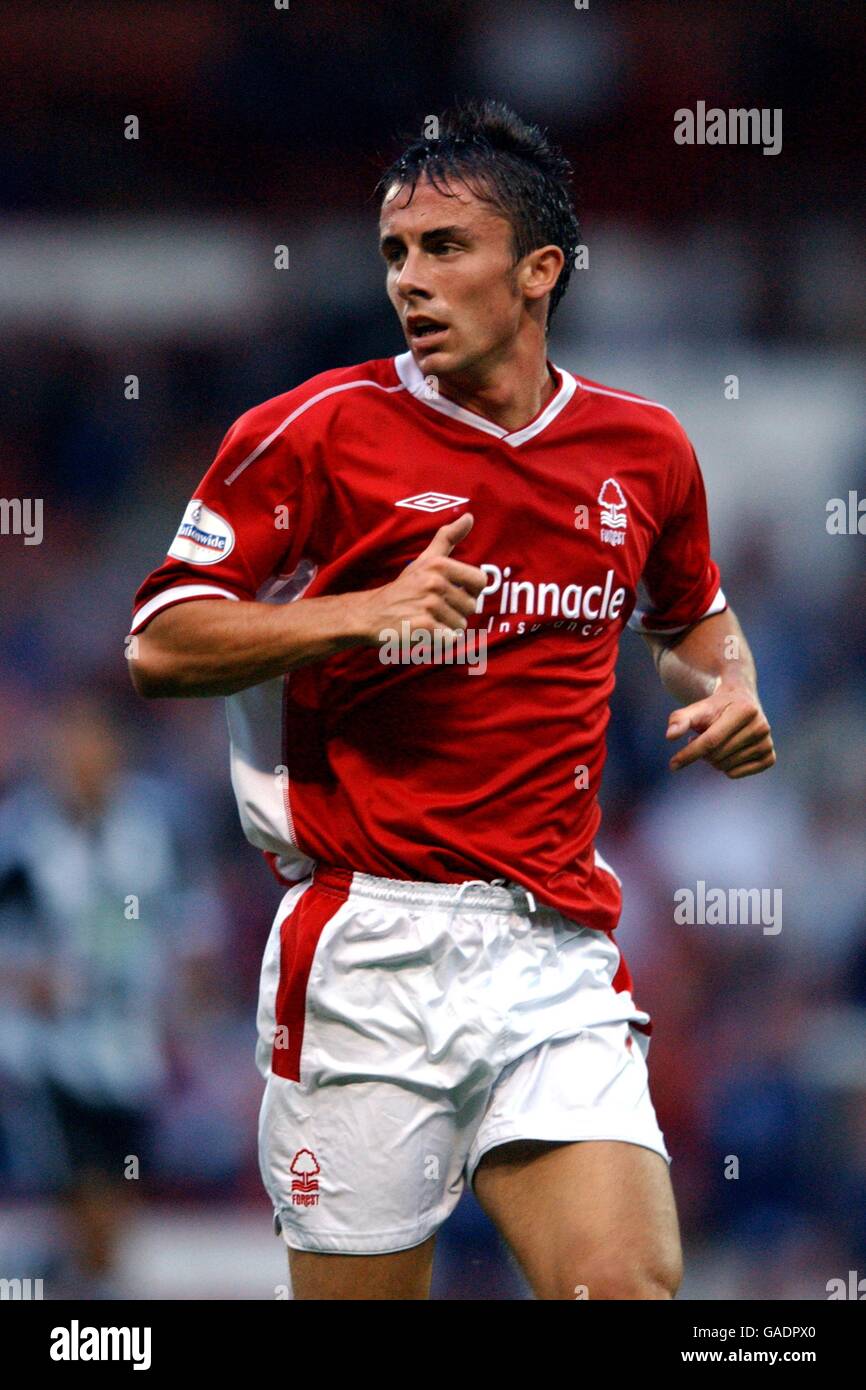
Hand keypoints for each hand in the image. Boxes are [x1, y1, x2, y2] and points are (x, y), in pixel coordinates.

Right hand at [352, 512, 487, 643]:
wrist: (372, 613)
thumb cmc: (404, 588)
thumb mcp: (425, 559)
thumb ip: (448, 538)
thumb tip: (469, 516)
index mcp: (439, 565)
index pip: (480, 581)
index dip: (470, 591)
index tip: (452, 593)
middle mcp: (435, 582)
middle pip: (471, 607)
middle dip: (456, 613)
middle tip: (433, 610)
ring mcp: (428, 605)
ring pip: (460, 626)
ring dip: (446, 628)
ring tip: (427, 620)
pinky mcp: (423, 627)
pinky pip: (449, 639)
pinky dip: (439, 641)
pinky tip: (423, 632)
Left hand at [666, 684, 775, 778]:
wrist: (741, 703)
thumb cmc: (716, 707)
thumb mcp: (698, 708)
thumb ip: (681, 719)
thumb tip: (670, 736)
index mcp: (744, 710)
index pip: (711, 740)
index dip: (690, 753)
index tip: (672, 764)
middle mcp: (761, 727)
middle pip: (717, 755)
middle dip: (701, 752)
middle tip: (699, 738)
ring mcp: (767, 743)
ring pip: (725, 766)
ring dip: (711, 759)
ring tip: (714, 742)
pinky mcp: (769, 757)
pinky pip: (735, 774)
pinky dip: (724, 767)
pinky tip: (726, 752)